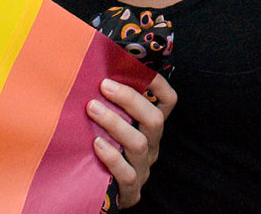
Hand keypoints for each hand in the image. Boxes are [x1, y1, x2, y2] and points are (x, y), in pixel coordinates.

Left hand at [87, 74, 175, 207]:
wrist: (96, 193)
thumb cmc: (100, 149)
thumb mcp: (109, 124)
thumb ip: (108, 102)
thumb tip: (95, 70)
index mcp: (150, 127)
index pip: (167, 102)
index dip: (158, 84)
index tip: (139, 67)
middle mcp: (151, 145)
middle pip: (154, 120)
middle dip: (129, 99)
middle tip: (103, 86)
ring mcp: (143, 168)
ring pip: (139, 143)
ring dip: (115, 123)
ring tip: (92, 108)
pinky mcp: (131, 191)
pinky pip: (127, 174)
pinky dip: (112, 157)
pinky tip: (96, 144)